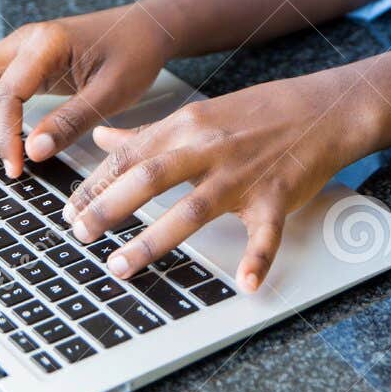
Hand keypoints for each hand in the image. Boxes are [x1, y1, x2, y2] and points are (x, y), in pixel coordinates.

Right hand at [0, 2, 172, 178]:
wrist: (147, 27)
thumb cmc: (135, 52)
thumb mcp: (113, 92)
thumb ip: (72, 121)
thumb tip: (33, 152)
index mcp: (46, 43)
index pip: (6, 92)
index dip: (5, 135)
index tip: (16, 167)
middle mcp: (23, 40)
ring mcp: (18, 48)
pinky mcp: (21, 61)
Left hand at [60, 73, 375, 292]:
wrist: (322, 108)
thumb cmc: (257, 114)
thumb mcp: (197, 115)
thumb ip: (148, 132)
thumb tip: (100, 137)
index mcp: (187, 126)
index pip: (130, 155)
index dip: (95, 183)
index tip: (68, 210)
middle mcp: (209, 147)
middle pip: (151, 176)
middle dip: (110, 206)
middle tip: (79, 235)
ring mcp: (244, 173)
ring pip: (194, 207)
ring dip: (155, 239)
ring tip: (121, 267)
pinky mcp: (278, 194)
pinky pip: (267, 230)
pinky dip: (258, 257)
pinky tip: (245, 283)